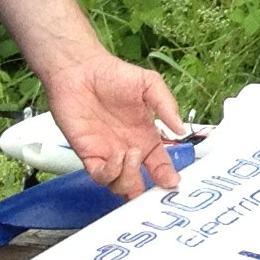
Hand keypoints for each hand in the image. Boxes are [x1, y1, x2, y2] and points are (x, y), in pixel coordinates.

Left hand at [42, 51, 189, 198]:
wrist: (79, 71)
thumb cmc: (111, 74)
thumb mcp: (149, 83)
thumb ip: (167, 106)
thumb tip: (180, 129)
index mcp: (144, 136)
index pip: (159, 164)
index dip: (167, 175)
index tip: (174, 182)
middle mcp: (127, 149)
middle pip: (140, 182)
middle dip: (147, 189)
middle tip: (153, 181)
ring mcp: (107, 154)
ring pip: (120, 185)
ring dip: (130, 177)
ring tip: (132, 155)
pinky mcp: (88, 154)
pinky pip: (100, 176)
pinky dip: (111, 172)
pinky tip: (117, 156)